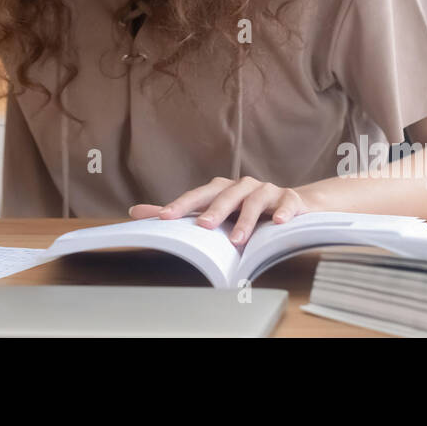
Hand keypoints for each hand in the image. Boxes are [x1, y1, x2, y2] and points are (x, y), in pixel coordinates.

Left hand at [129, 176, 311, 245]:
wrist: (291, 205)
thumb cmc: (244, 210)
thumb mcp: (213, 211)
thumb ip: (178, 213)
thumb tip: (135, 213)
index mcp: (221, 189)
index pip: (198, 196)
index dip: (182, 205)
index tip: (165, 218)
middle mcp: (242, 186)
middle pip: (225, 196)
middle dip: (215, 211)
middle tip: (204, 227)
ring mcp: (267, 191)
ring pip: (254, 202)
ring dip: (246, 220)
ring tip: (238, 240)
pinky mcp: (290, 199)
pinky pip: (287, 203)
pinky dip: (283, 211)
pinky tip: (278, 223)